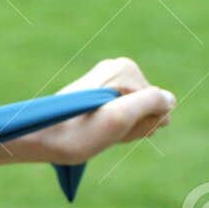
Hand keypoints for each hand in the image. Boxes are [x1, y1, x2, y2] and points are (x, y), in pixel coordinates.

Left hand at [24, 57, 175, 165]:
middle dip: (131, 125)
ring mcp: (107, 80)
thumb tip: (169, 99)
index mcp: (125, 68)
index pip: (158, 104)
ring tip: (96, 132)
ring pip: (134, 113)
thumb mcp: (118, 120)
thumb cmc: (77, 133)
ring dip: (121, 129)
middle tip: (102, 132)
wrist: (39, 138)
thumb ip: (149, 104)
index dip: (140, 124)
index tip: (111, 127)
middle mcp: (117, 68)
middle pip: (146, 106)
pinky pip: (120, 114)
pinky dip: (112, 127)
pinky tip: (93, 130)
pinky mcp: (98, 93)